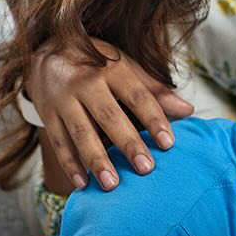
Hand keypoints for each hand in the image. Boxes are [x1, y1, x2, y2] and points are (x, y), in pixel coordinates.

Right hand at [26, 39, 194, 191]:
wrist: (46, 52)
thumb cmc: (96, 62)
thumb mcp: (125, 65)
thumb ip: (154, 89)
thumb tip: (188, 110)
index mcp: (111, 68)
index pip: (137, 95)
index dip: (154, 118)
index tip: (168, 143)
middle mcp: (86, 82)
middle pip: (109, 115)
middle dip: (127, 143)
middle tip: (146, 168)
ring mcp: (64, 98)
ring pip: (81, 132)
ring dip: (97, 159)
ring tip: (112, 184)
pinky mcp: (48, 113)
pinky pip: (59, 141)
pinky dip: (70, 164)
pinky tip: (83, 183)